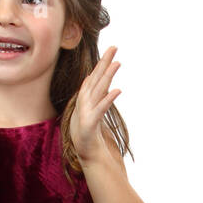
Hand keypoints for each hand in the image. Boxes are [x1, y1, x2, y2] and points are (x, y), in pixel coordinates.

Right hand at [69, 45, 120, 162]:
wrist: (87, 154)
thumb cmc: (91, 134)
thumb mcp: (94, 111)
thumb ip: (97, 97)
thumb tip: (98, 82)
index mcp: (87, 98)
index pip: (96, 77)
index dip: (103, 63)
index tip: (112, 50)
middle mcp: (85, 102)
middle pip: (96, 78)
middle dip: (105, 62)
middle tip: (114, 47)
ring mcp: (86, 112)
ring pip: (98, 90)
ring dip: (107, 76)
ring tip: (117, 63)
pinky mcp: (89, 124)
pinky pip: (101, 109)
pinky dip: (108, 99)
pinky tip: (117, 90)